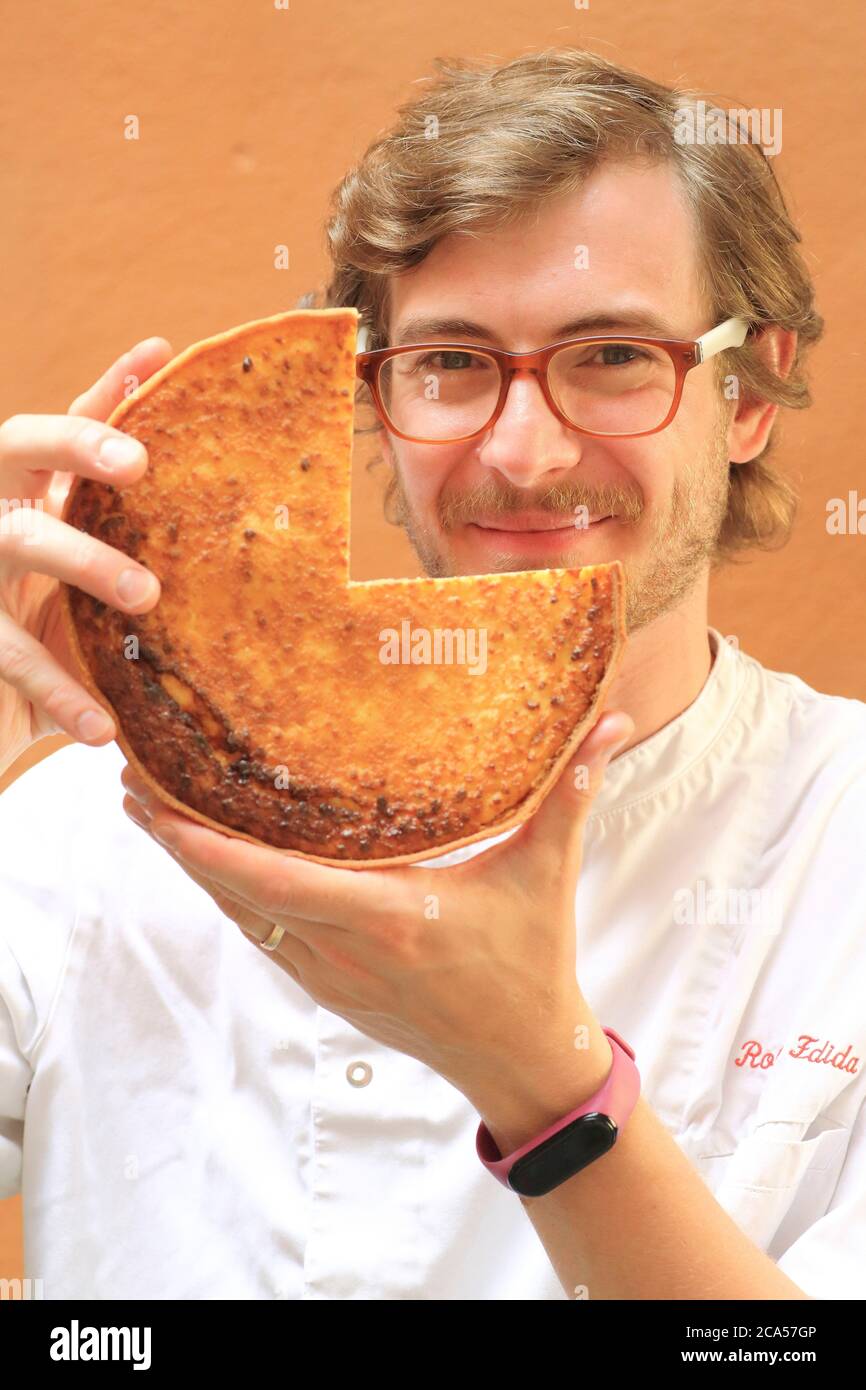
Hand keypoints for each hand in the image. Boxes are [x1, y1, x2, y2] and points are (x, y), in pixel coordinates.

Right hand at [0, 337, 172, 772]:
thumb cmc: (46, 655)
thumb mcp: (88, 609)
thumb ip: (134, 571)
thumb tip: (234, 552)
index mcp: (28, 502)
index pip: (66, 433)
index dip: (107, 391)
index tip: (160, 352)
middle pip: (17, 446)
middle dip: (74, 442)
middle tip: (138, 462)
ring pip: (19, 538)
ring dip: (83, 559)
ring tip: (146, 594)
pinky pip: (11, 658)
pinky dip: (59, 693)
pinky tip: (102, 726)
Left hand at [121, 710, 633, 1113]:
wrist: (520, 1057)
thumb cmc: (531, 963)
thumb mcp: (547, 875)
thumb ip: (571, 795)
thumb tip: (611, 722)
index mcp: (388, 916)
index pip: (274, 879)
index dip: (205, 847)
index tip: (155, 806)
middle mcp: (342, 948)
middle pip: (234, 893)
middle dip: (175, 840)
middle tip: (129, 781)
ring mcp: (327, 974)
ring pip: (239, 917)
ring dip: (193, 868)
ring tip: (151, 813)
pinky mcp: (327, 987)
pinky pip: (261, 935)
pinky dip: (229, 896)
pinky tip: (211, 862)